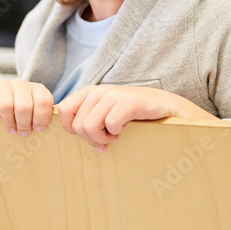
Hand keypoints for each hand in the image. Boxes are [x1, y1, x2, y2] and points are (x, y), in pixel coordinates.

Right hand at [0, 79, 53, 136]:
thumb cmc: (24, 113)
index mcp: (38, 89)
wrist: (4, 100)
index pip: (43, 101)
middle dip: (23, 124)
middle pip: (24, 106)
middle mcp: (21, 83)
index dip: (41, 118)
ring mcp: (4, 83)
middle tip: (23, 132)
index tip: (38, 129)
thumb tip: (52, 129)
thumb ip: (44, 118)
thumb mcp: (38, 113)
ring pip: (6, 105)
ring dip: (8, 121)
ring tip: (11, 128)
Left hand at [57, 85, 197, 151]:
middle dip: (90, 139)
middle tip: (107, 139)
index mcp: (89, 93)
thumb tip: (72, 134)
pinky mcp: (129, 102)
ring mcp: (113, 94)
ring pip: (89, 125)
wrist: (167, 108)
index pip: (63, 111)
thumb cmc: (134, 116)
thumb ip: (87, 120)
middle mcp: (98, 91)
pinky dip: (117, 133)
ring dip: (103, 138)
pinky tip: (126, 130)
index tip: (90, 135)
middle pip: (77, 124)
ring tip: (116, 135)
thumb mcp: (105, 115)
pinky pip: (110, 124)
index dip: (72, 129)